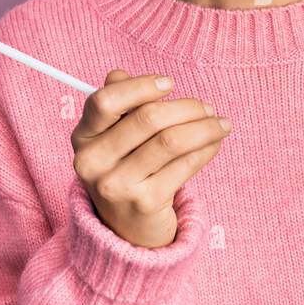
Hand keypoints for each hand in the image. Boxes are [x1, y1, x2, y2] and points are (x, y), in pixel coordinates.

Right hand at [71, 69, 231, 248]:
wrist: (128, 229)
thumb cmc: (126, 169)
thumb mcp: (113, 137)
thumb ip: (117, 104)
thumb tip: (119, 74)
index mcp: (82, 138)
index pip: (105, 100)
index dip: (141, 87)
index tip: (169, 84)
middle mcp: (93, 162)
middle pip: (147, 118)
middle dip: (186, 107)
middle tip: (208, 108)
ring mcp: (117, 186)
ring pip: (171, 141)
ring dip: (204, 127)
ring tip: (220, 123)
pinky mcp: (144, 203)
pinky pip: (184, 166)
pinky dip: (205, 150)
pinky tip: (214, 144)